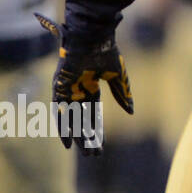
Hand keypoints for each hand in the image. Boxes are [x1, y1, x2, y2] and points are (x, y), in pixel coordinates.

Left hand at [35, 14, 132, 154]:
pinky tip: (67, 142)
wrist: (93, 37)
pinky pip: (58, 112)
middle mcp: (78, 91)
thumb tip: (131, 112)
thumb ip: (123, 93)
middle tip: (93, 155)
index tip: (101, 146)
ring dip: (77, 137)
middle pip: (82, 121)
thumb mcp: (119, 76)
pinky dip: (63, 127)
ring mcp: (67, 90)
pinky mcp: (58, 88)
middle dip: (88, 138)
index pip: (93, 114)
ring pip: (71, 120)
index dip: (97, 130)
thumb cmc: (107, 52)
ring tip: (84, 153)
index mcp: (91, 86)